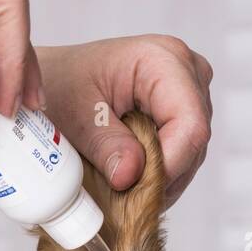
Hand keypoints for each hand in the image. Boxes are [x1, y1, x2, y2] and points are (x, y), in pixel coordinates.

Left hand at [36, 35, 212, 204]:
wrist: (58, 78)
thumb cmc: (62, 83)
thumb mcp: (74, 116)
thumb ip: (105, 146)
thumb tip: (129, 176)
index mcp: (163, 60)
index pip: (190, 124)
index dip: (168, 164)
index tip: (132, 186)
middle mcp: (188, 72)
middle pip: (194, 143)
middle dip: (159, 175)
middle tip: (119, 191)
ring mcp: (192, 93)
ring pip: (191, 155)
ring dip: (158, 178)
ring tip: (119, 179)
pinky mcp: (186, 112)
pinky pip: (185, 155)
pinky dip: (158, 172)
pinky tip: (130, 171)